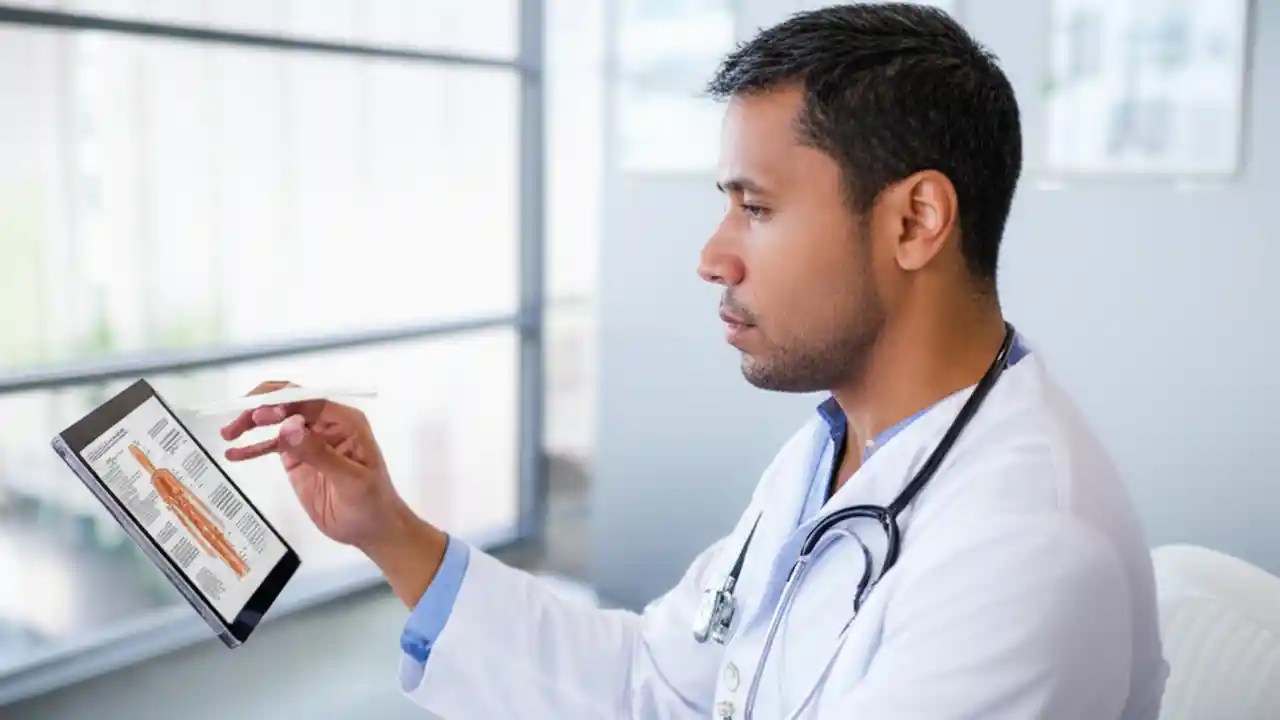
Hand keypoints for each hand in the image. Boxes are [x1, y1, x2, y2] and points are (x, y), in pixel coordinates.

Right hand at [220, 381, 400, 548]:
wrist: (373, 530)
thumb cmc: (371, 503)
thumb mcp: (349, 480)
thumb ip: (319, 454)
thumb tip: (288, 427)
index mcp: (345, 422)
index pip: (309, 401)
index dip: (282, 403)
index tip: (258, 416)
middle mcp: (326, 425)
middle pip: (289, 404)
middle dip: (261, 408)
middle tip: (236, 425)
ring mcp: (310, 441)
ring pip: (277, 422)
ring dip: (251, 424)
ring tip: (227, 433)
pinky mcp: (298, 460)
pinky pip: (273, 446)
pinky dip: (253, 448)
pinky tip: (234, 453)